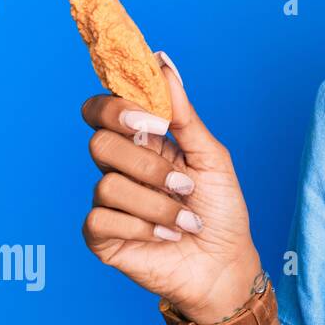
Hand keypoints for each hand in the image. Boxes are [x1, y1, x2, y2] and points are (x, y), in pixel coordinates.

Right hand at [80, 52, 261, 323]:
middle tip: (184, 183)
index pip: (102, 109)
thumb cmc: (221, 209)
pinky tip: (168, 237)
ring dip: (159, 205)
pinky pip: (102, 219)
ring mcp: (109, 202)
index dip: (118, 108)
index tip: (154, 122)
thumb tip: (162, 61)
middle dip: (149, 164)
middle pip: (100, 142)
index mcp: (143, 142)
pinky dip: (143, 228)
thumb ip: (183, 113)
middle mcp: (120, 167)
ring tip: (187, 220)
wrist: (225, 264)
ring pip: (107, 185)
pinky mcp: (102, 236)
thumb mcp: (211, 156)